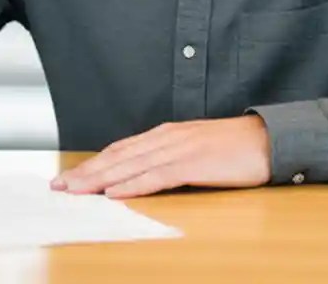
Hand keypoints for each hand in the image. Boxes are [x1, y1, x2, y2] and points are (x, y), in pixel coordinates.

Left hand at [51, 116, 271, 198]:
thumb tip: (143, 176)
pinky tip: (115, 192)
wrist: (268, 140)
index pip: (120, 150)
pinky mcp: (193, 163)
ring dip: (100, 179)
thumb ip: (169, 159)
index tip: (69, 177)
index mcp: (166, 135)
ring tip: (76, 190)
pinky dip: (133, 184)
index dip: (92, 164)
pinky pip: (157, 176)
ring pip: (130, 166)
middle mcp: (166, 138)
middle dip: (86, 172)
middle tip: (59, 186)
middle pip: (117, 157)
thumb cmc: (234, 148)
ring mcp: (179, 150)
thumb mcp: (195, 149)